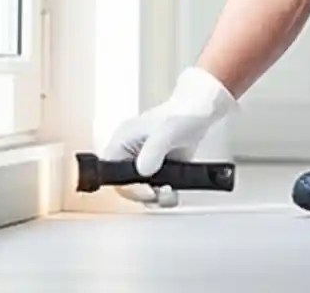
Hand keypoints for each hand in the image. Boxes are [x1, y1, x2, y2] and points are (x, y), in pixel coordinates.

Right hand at [101, 66, 236, 207]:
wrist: (201, 113)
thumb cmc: (181, 115)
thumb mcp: (165, 133)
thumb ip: (152, 151)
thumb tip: (143, 170)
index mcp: (122, 141)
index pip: (108, 168)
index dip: (121, 183)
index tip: (141, 189)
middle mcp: (129, 153)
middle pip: (123, 184)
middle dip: (140, 193)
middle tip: (155, 194)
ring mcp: (143, 162)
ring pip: (139, 190)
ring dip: (153, 197)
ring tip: (167, 194)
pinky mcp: (157, 170)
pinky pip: (154, 190)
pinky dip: (163, 195)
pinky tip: (172, 192)